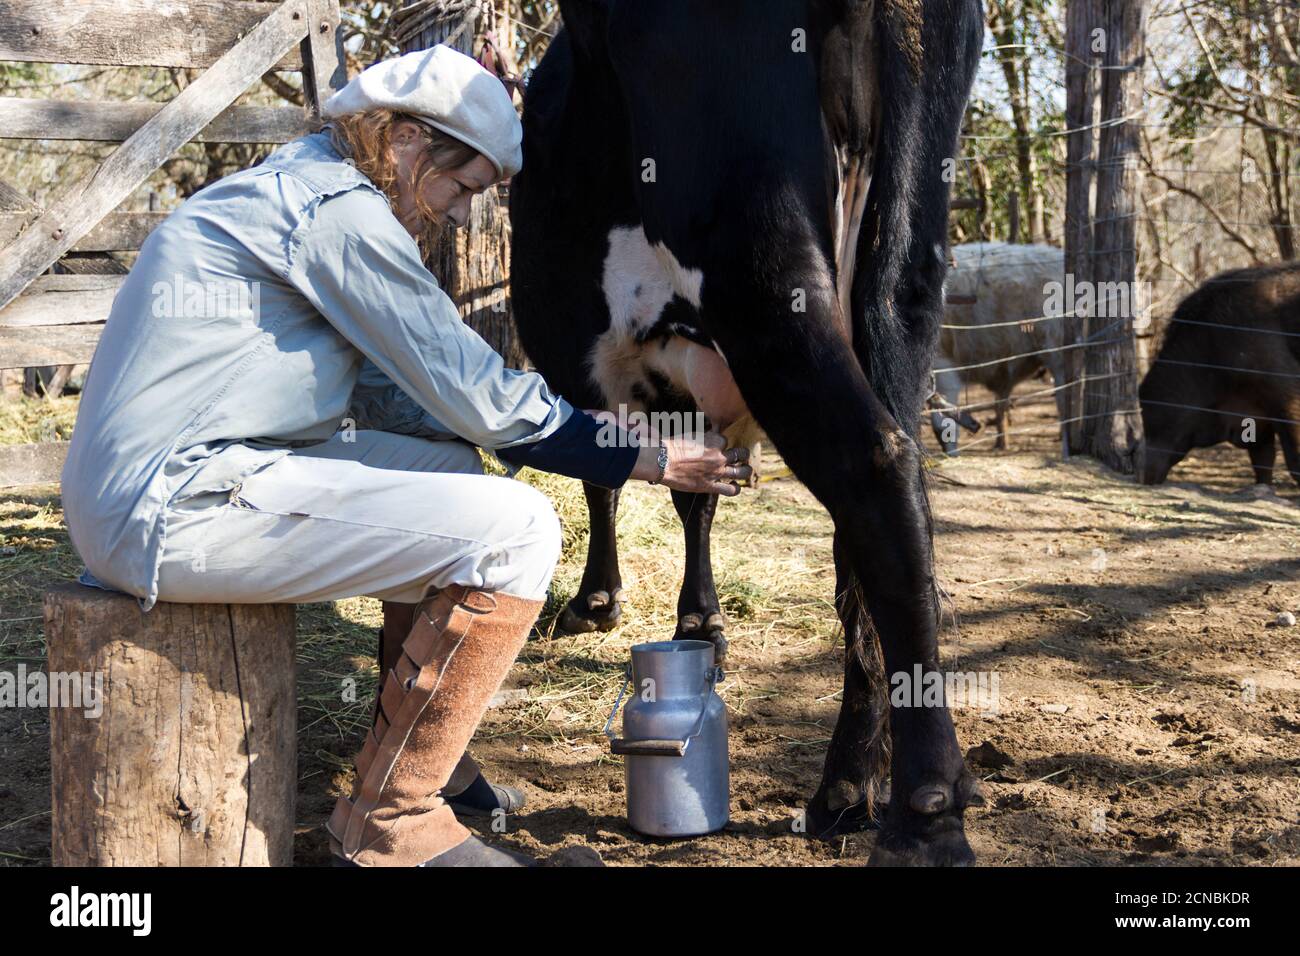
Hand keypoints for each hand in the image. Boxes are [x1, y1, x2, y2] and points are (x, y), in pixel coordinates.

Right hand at [632, 431, 751, 496]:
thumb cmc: (671, 446)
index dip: (721, 443)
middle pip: (741, 453)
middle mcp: (719, 456)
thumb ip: (702, 436)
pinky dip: (736, 489)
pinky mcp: (710, 486)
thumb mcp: (690, 435)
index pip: (725, 439)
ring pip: (742, 471)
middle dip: (741, 454)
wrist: (662, 461)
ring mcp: (716, 472)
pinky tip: (735, 486)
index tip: (716, 446)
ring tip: (745, 470)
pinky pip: (731, 490)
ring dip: (745, 470)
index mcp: (714, 440)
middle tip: (739, 455)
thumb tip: (708, 433)